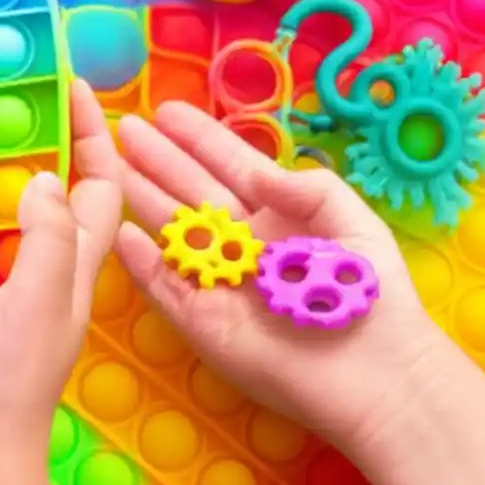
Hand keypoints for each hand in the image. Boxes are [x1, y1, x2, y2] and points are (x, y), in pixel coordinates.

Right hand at [0, 80, 121, 484]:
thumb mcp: (38, 296)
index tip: (76, 88)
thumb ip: (49, 236)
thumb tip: (48, 176)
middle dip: (59, 147)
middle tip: (26, 103)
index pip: (102, 185)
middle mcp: (58, 274)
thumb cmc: (11, 375)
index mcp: (82, 266)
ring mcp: (22, 292)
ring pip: (30, 219)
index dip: (95, 135)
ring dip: (16, 178)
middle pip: (70, 197)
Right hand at [114, 102, 445, 445]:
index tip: (166, 111)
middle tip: (123, 127)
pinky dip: (140, 260)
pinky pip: (164, 285)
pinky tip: (120, 230)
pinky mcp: (201, 322)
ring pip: (170, 231)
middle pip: (190, 192)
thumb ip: (308, 188)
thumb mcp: (354, 223)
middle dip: (158, 159)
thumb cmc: (371, 295)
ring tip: (108, 162)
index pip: (230, 167)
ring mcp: (218, 281)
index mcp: (277, 216)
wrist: (377, 373)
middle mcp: (242, 244)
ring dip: (139, 196)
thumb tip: (263, 174)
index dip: (199, 139)